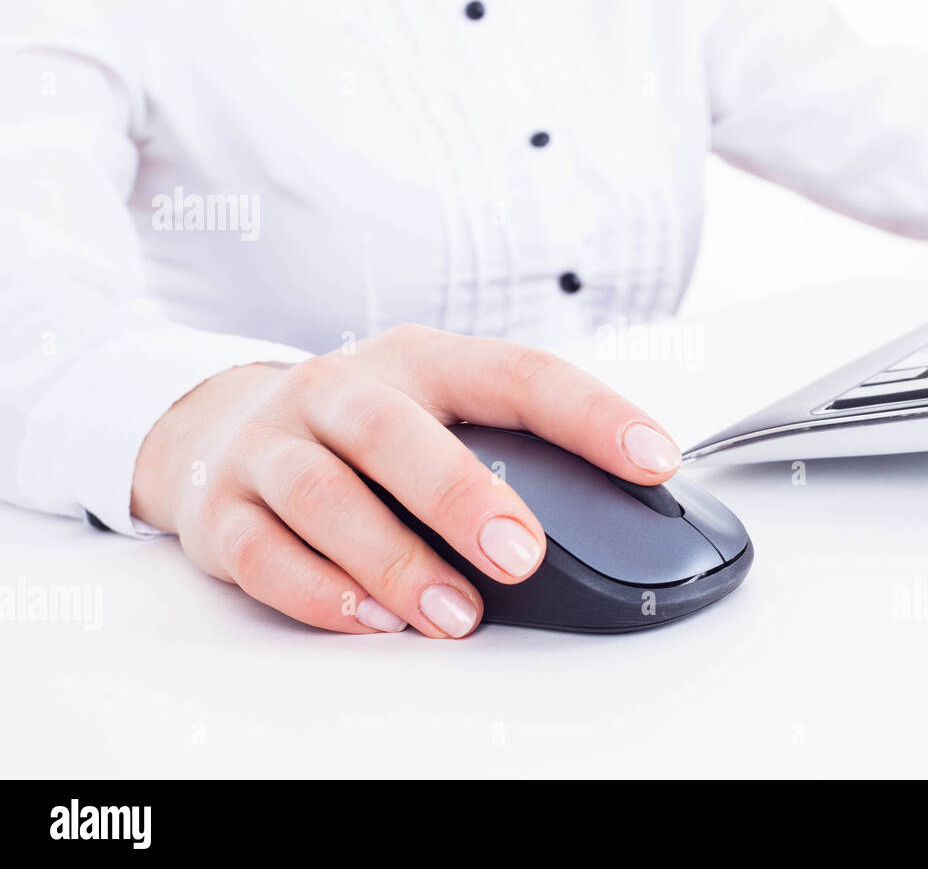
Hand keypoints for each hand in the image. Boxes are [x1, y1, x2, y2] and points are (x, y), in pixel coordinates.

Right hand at [129, 325, 680, 637]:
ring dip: (394, 561)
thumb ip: (508, 445)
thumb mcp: (435, 406)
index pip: (516, 374)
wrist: (221, 424)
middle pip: (395, 433)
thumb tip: (616, 510)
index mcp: (419, 359)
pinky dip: (319, 592)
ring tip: (455, 612)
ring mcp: (273, 445)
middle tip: (524, 556)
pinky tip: (371, 619)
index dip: (590, 414)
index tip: (655, 460)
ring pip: (326, 497)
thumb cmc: (363, 425)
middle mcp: (340, 391)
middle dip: (463, 496)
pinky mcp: (221, 508)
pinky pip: (263, 555)